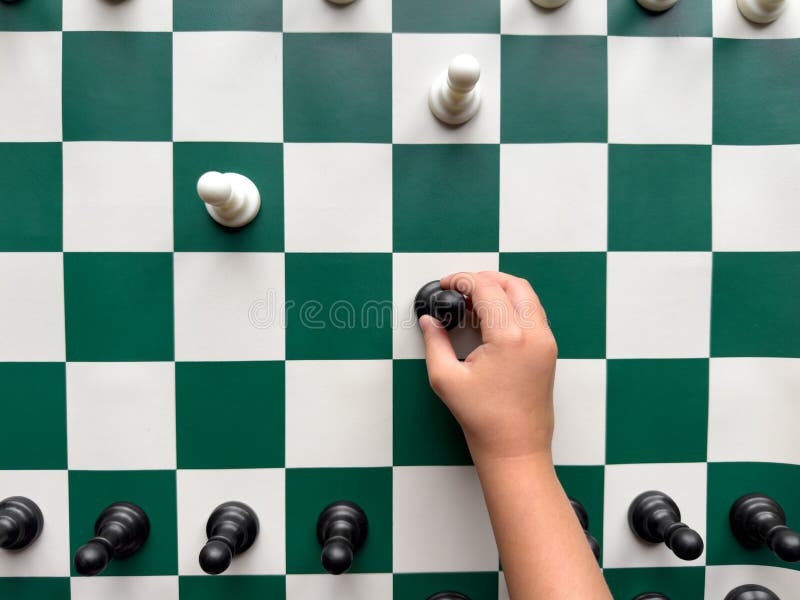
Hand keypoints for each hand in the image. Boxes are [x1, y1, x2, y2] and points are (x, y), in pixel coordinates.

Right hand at [419, 271, 557, 463]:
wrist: (515, 447)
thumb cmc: (485, 420)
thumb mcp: (446, 378)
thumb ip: (434, 342)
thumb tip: (429, 321)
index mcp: (510, 338)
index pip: (486, 289)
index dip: (462, 280)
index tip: (446, 284)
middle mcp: (534, 335)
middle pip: (513, 284)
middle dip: (484, 278)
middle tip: (460, 287)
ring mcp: (545, 342)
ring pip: (526, 296)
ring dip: (500, 290)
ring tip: (473, 302)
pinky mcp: (548, 351)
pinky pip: (533, 313)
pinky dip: (512, 306)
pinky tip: (490, 319)